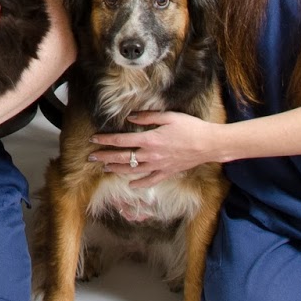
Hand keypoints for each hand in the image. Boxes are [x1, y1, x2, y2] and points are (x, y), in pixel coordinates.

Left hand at [90, 109, 219, 185]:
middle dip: (105, 157)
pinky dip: (139, 183)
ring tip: (106, 168)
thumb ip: (147, 117)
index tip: (94, 140)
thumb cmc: (190, 127)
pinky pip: (150, 180)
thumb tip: (130, 118)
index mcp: (149, 139)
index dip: (106, 141)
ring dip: (117, 169)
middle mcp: (151, 155)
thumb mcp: (168, 116)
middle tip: (91, 158)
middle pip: (122, 157)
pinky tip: (131, 184)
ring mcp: (159, 166)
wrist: (209, 144)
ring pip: (133, 170)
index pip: (121, 141)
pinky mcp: (167, 172)